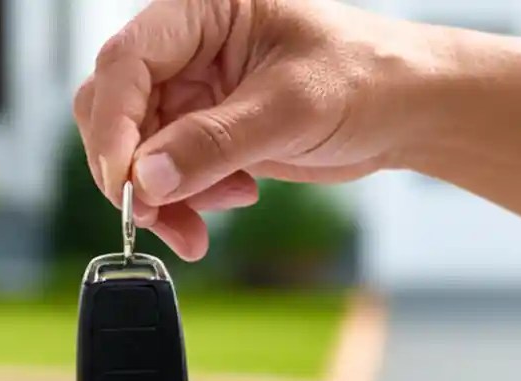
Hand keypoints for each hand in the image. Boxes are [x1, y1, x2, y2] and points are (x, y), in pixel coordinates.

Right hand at [76, 0, 431, 258]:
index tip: (124, 182)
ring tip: (206, 220)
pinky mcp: (205, 129)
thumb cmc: (366, 78)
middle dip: (132, 170)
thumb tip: (145, 178)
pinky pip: (166, 171)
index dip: (114, 125)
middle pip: (116, 108)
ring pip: (137, 150)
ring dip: (162, 195)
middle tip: (158, 216)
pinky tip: (233, 198)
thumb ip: (213, 143)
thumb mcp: (291, 107)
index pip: (127, 61)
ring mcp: (193, 89)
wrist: (406, 109)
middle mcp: (188, 45)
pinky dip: (185, 199)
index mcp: (202, 9)